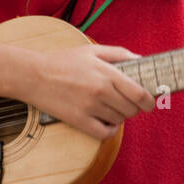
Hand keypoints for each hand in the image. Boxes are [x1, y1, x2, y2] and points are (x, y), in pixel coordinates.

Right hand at [22, 43, 155, 140]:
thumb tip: (141, 59)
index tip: (151, 101)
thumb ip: (120, 54)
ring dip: (121, 116)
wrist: (33, 75)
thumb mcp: (93, 50)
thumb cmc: (63, 61)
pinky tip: (107, 122)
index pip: (139, 93)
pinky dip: (109, 130)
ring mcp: (89, 108)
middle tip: (129, 103)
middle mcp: (101, 92)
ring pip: (119, 120)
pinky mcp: (78, 121)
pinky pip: (103, 133)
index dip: (149, 100)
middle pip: (131, 109)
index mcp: (107, 74)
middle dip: (135, 108)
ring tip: (114, 108)